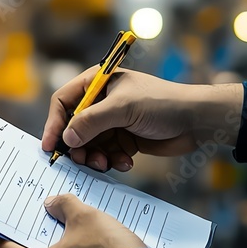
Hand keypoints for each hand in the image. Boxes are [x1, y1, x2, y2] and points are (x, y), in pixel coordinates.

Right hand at [41, 67, 243, 171]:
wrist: (196, 120)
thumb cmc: (161, 103)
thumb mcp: (123, 108)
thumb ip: (91, 122)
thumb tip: (67, 138)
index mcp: (97, 83)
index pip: (63, 102)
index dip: (54, 123)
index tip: (50, 145)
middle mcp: (101, 102)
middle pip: (73, 128)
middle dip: (78, 147)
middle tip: (84, 162)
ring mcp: (112, 121)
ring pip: (89, 145)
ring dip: (95, 157)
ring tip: (107, 164)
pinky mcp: (124, 139)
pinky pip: (106, 153)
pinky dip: (112, 161)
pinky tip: (126, 163)